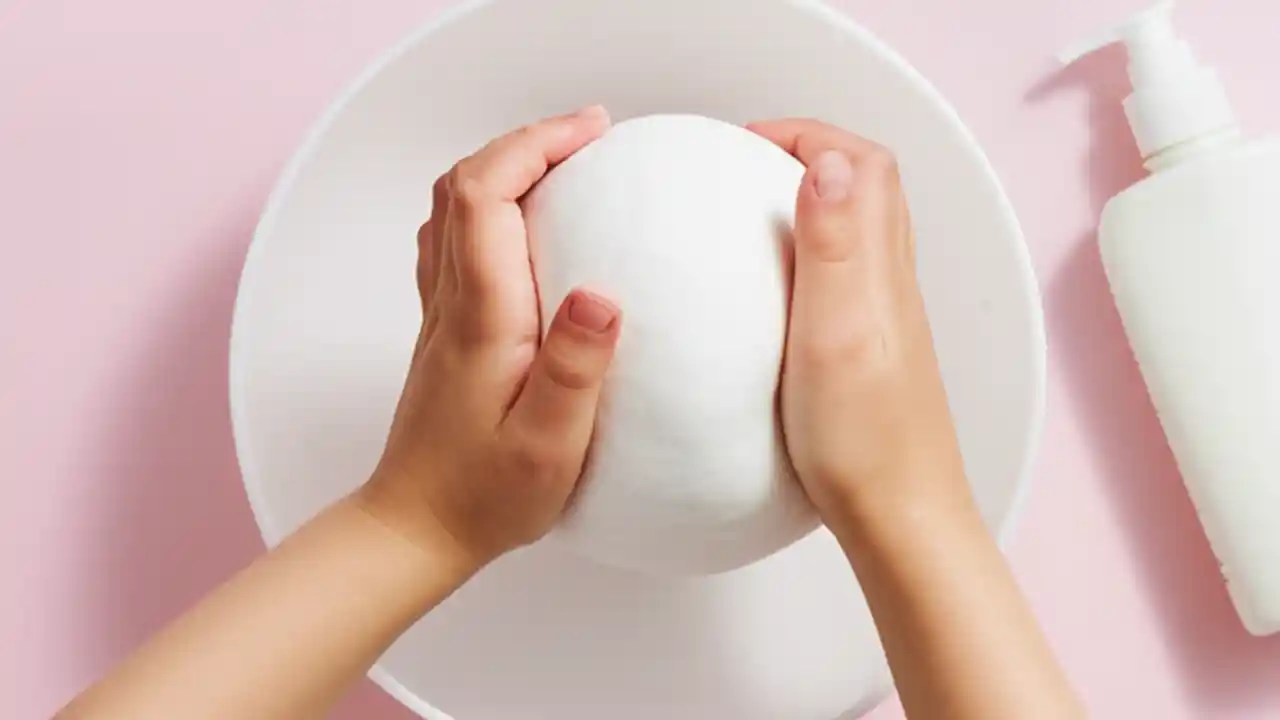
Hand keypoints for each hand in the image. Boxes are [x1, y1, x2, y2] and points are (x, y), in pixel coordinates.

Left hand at [359, 106, 620, 569]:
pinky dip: (493, 206)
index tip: (593, 135)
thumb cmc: (485, 496)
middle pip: (463, 183)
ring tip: (568, 166)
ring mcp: (442, 312)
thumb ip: (574, 369)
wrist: (418, 527)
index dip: (535, 144)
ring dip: (507, 168)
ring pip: (453, 206)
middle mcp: (452, 302)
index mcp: (481, 318)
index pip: (485, 194)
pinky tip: (533, 226)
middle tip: (591, 138)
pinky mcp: (446, 329)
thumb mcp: (547, 446)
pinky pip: (456, 240)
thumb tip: (602, 293)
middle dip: (527, 141)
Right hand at [748, 119, 969, 538]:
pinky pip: (841, 279)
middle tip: (743, 171)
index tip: (744, 146)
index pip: (863, 165)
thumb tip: (828, 160)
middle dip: (806, 157)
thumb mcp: (836, 333)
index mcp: (880, 270)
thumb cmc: (864, 441)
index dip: (807, 135)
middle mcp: (890, 285)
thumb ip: (835, 246)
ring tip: (748, 219)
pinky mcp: (867, 353)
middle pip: (866, 188)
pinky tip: (765, 297)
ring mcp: (882, 320)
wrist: (899, 518)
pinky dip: (806, 258)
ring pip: (856, 232)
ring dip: (809, 205)